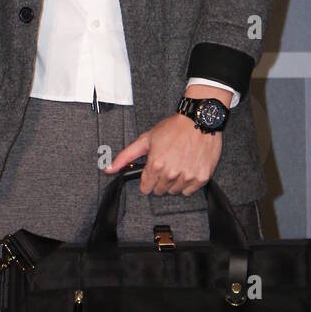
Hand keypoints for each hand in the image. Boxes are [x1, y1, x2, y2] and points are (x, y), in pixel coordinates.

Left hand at [105, 113, 222, 196]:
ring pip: (174, 191)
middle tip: (166, 165)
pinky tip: (187, 168)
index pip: (145, 188)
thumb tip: (109, 169)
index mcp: (156, 165)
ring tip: (178, 164)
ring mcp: (187, 176)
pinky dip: (188, 183)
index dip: (147, 180)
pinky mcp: (201, 178)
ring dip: (174, 182)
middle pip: (160, 191)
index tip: (152, 172)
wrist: (200, 120)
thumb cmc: (174, 127)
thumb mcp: (146, 139)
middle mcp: (171, 174)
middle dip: (160, 180)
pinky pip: (189, 191)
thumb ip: (126, 156)